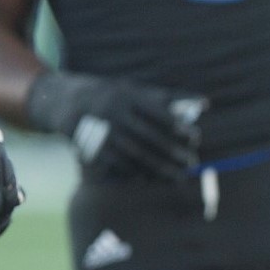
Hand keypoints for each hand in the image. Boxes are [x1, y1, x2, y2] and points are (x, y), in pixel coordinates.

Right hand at [26, 70, 205, 180]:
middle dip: (171, 152)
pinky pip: (117, 163)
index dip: (177, 126)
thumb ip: (170, 99)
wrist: (64, 101)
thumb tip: (205, 104)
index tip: (194, 138)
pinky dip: (136, 172)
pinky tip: (152, 179)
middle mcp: (112, 111)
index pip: (156, 112)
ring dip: (157, 168)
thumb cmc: (113, 96)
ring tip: (176, 177)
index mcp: (126, 95)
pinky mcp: (89, 146)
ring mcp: (99, 130)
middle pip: (147, 136)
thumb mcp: (136, 91)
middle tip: (190, 164)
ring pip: (133, 153)